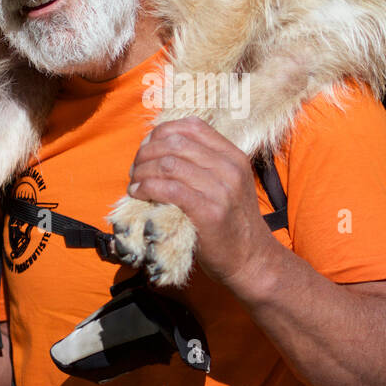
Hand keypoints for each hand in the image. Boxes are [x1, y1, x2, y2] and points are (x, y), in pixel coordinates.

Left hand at [126, 117, 281, 291]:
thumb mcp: (227, 185)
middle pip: (175, 143)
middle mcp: (230, 168)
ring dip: (142, 171)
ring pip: (169, 164)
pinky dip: (147, 188)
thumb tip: (159, 148)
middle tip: (135, 169)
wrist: (250, 259)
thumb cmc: (230, 223)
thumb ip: (203, 164)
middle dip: (146, 153)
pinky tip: (138, 194)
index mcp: (234, 156)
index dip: (162, 132)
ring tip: (134, 184)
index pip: (192, 126)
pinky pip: (169, 189)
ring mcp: (221, 190)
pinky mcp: (209, 212)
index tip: (147, 148)